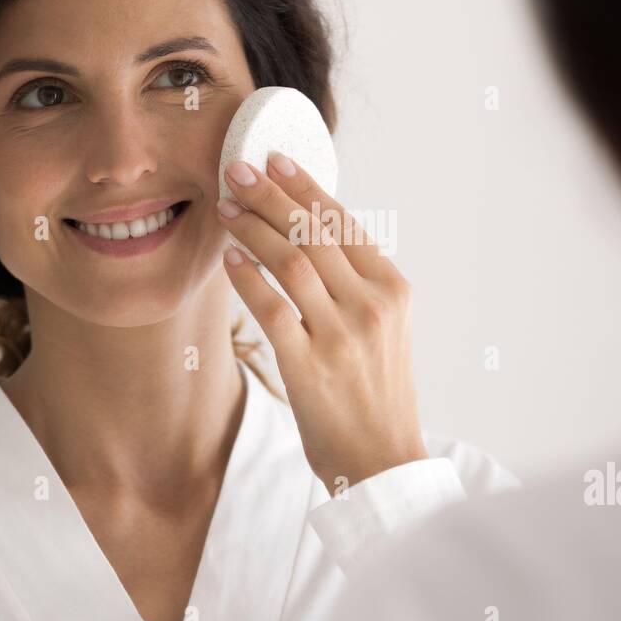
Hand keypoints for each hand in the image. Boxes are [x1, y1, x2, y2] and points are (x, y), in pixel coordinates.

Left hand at [217, 151, 427, 489]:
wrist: (385, 461)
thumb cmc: (378, 395)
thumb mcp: (385, 330)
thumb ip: (357, 286)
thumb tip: (310, 235)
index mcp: (393, 291)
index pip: (345, 223)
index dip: (308, 186)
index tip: (277, 159)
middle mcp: (371, 306)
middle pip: (314, 232)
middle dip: (271, 194)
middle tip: (236, 168)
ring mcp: (341, 336)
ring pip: (291, 261)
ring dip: (254, 227)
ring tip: (226, 206)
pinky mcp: (309, 367)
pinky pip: (272, 308)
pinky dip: (248, 278)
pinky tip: (230, 258)